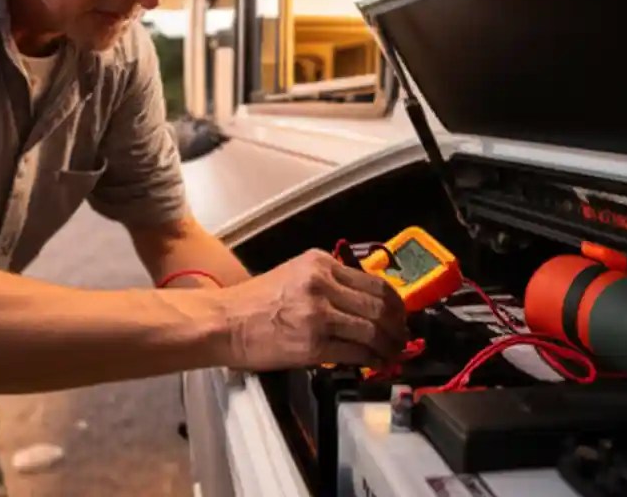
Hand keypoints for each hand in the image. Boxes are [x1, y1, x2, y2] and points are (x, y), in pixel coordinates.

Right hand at [216, 249, 409, 370]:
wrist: (223, 323)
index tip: (399, 315)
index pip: (373, 281)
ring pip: (373, 328)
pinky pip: (357, 351)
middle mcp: (322, 282)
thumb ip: (328, 284)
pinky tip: (375, 363)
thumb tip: (362, 304)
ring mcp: (319, 312)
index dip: (394, 302)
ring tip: (393, 353)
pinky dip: (373, 359)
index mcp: (319, 263)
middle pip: (379, 304)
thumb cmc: (253, 304)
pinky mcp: (314, 342)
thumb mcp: (294, 276)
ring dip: (389, 344)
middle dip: (397, 325)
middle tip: (402, 337)